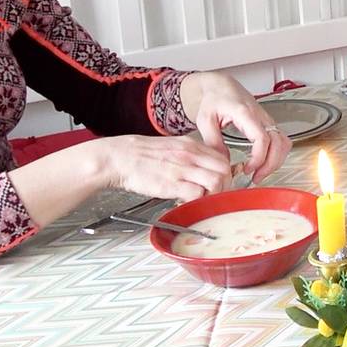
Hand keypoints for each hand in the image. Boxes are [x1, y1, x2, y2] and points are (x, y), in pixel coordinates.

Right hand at [92, 134, 236, 202]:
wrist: (120, 157)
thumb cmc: (143, 155)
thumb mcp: (173, 146)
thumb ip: (192, 154)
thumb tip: (206, 166)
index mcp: (191, 145)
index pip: (223, 158)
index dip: (226, 173)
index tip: (221, 182)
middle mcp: (190, 155)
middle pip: (224, 170)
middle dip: (225, 184)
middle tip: (215, 193)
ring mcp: (182, 169)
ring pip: (216, 182)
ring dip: (214, 194)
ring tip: (203, 198)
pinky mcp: (172, 184)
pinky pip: (197, 194)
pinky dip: (197, 201)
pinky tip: (187, 201)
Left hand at [181, 72, 290, 183]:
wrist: (221, 86)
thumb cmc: (214, 99)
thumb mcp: (205, 120)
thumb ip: (214, 142)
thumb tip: (224, 161)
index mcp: (245, 113)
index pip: (262, 138)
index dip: (258, 158)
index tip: (248, 169)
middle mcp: (260, 116)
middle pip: (278, 143)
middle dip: (271, 164)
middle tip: (256, 178)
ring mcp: (267, 120)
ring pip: (284, 142)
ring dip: (276, 161)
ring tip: (260, 173)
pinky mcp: (268, 124)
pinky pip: (281, 141)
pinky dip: (277, 155)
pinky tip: (264, 163)